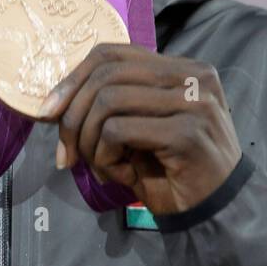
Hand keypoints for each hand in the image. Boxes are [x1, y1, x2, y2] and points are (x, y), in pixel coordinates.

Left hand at [35, 43, 242, 215]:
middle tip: (65, 153)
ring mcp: (193, 101)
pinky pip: (118, 131)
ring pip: (108, 100)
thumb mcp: (140, 128)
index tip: (49, 112)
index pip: (113, 53)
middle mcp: (192, 75)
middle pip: (106, 74)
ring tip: (97, 166)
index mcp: (181, 68)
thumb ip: (113, 104)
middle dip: (72, 115)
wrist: (217, 212)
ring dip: (88, 140)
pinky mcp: (186, 132)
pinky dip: (105, 156)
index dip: (73, 79)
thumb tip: (56, 101)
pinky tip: (119, 175)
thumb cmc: (173, 171)